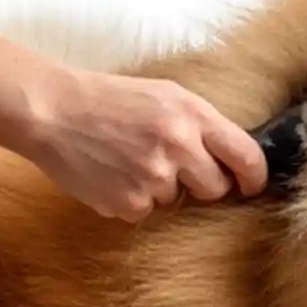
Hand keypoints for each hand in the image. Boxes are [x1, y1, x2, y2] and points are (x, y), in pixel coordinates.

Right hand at [20, 68, 267, 221]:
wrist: (51, 111)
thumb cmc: (111, 100)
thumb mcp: (166, 95)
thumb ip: (202, 124)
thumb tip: (234, 157)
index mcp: (192, 116)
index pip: (246, 156)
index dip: (254, 176)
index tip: (252, 184)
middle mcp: (178, 148)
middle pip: (216, 188)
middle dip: (203, 182)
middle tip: (174, 165)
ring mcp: (152, 179)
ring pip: (177, 200)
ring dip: (162, 187)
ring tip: (131, 159)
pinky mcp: (127, 204)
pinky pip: (145, 211)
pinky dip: (134, 198)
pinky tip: (114, 174)